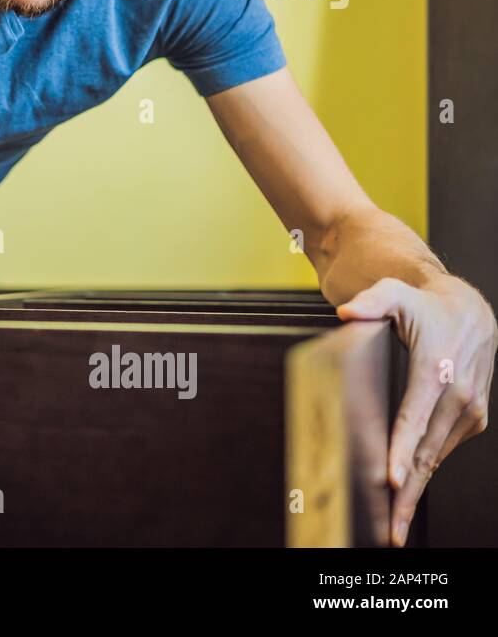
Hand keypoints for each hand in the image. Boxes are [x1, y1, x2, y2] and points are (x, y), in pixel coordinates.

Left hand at [338, 275, 495, 545]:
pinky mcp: (471, 419)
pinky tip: (407, 497)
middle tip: (390, 526)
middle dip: (407, 493)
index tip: (391, 479)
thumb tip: (348, 310)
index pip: (415, 416)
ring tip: (395, 525)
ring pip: (436, 458)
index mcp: (435, 369)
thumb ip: (371, 301)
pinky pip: (442, 451)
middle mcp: (457, 395)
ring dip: (417, 493)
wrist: (469, 313)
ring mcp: (467, 409)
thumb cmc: (425, 306)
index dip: (402, 450)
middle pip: (426, 450)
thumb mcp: (395, 293)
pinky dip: (425, 475)